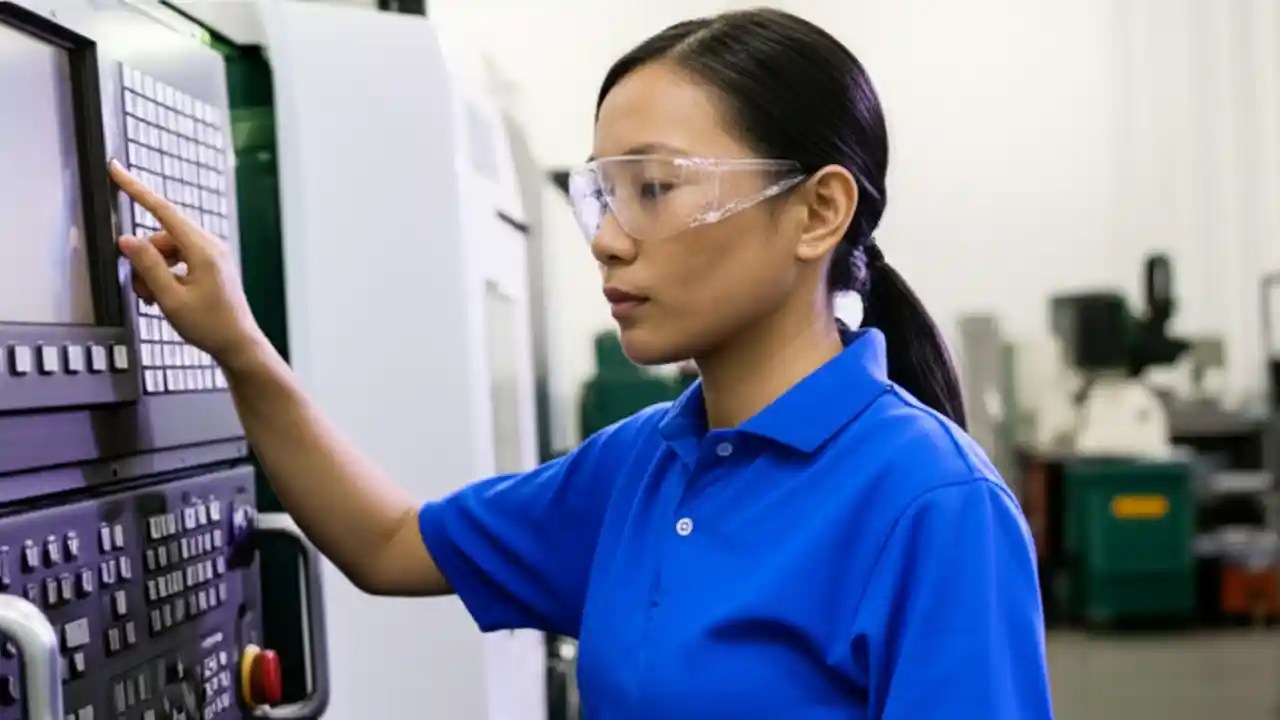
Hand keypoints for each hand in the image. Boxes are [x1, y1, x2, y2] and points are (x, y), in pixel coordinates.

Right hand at [109, 160, 265, 367]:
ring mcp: (212, 254)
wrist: (239, 345)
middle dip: (144, 260)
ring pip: (167, 250)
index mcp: (203, 249)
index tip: (115, 169)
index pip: (163, 209)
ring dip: (153, 271)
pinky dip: (165, 274)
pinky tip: (164, 297)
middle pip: (161, 236)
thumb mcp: (170, 298)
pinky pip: (178, 259)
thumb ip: (147, 266)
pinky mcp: (211, 265)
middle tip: (143, 293)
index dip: (136, 189)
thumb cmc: (210, 325)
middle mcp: (210, 246)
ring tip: (154, 300)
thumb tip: (127, 239)